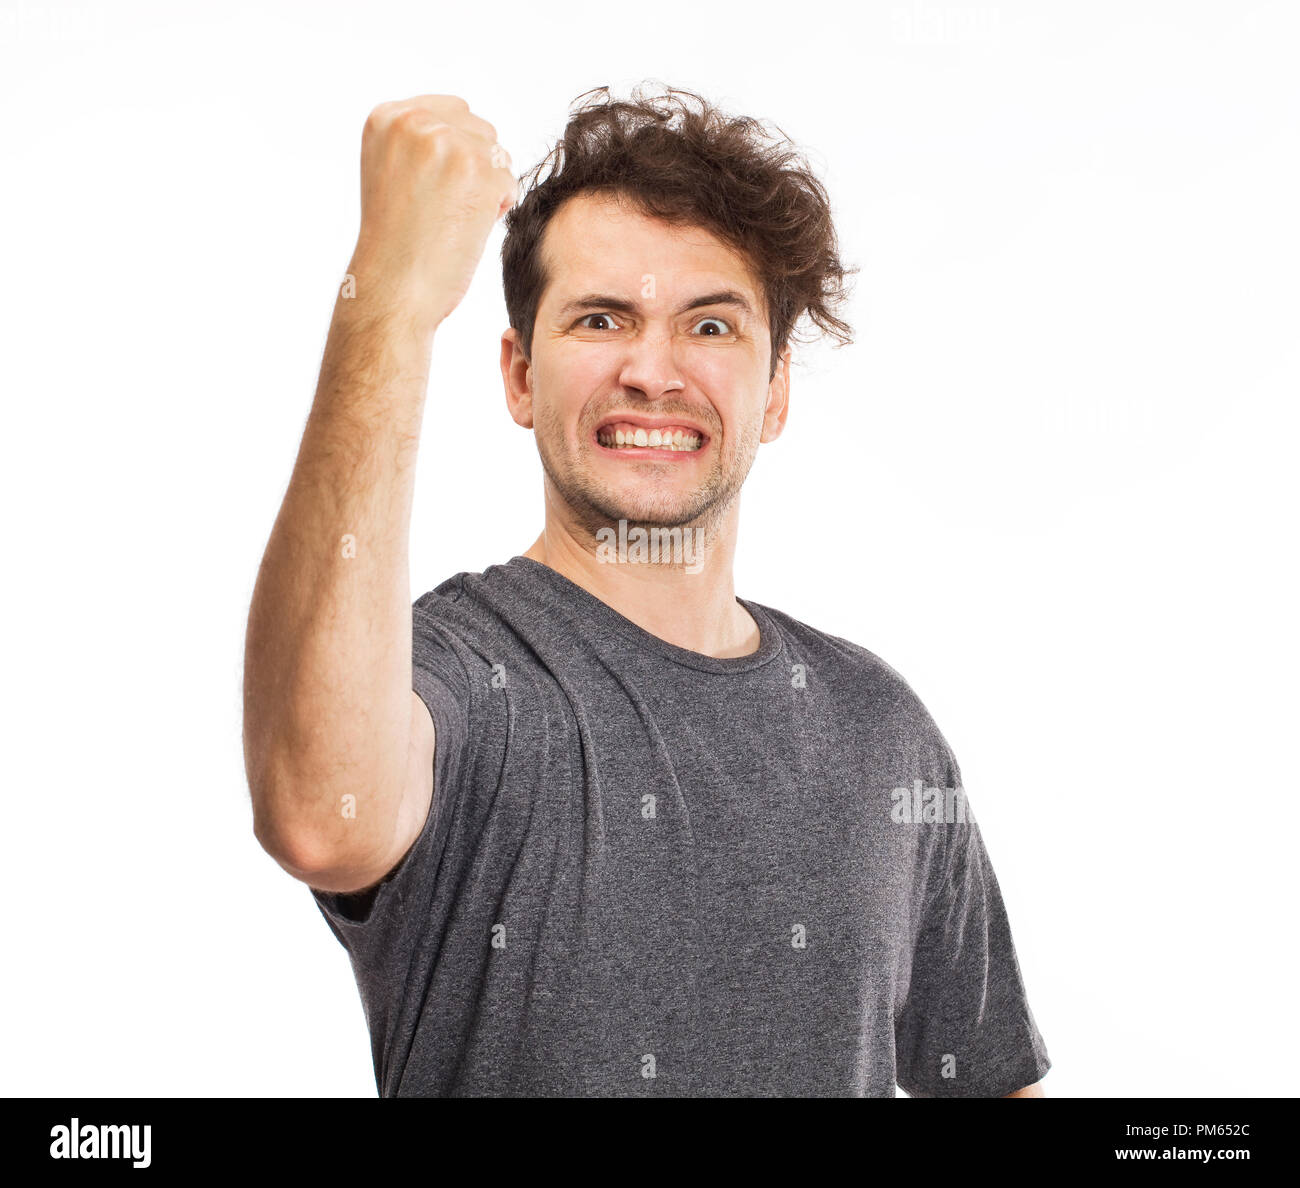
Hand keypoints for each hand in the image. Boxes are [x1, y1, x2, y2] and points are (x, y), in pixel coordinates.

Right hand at [349, 94, 516, 335]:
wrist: (392, 289)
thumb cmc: (394, 245)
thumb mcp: (391, 173)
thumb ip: (421, 143)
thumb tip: (474, 130)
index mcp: (387, 117)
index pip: (451, 112)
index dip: (457, 153)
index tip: (436, 189)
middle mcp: (415, 122)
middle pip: (480, 130)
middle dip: (476, 168)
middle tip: (445, 209)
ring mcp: (447, 144)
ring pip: (498, 155)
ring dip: (488, 189)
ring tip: (453, 219)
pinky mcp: (478, 172)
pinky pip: (509, 183)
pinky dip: (497, 211)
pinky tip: (467, 230)